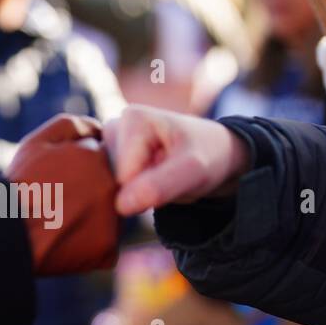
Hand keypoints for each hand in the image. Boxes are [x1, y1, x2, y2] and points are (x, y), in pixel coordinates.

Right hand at [5, 114, 118, 275]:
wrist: (6, 234)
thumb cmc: (19, 186)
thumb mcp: (38, 142)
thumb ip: (74, 126)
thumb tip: (101, 128)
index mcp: (98, 157)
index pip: (103, 156)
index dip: (79, 166)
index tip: (62, 178)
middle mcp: (112, 187)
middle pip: (110, 184)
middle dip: (90, 189)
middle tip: (60, 200)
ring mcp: (114, 220)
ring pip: (110, 213)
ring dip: (94, 214)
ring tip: (62, 219)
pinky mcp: (108, 249)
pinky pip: (106, 242)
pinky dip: (91, 242)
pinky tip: (67, 238)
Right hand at [103, 105, 248, 215]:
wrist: (215, 153)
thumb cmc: (207, 155)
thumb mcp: (194, 171)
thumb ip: (159, 187)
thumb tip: (121, 205)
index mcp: (132, 118)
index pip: (124, 177)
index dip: (149, 186)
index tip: (173, 171)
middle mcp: (114, 126)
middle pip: (113, 181)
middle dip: (141, 188)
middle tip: (167, 174)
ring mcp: (110, 143)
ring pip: (111, 187)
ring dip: (137, 191)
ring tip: (160, 174)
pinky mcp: (110, 158)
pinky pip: (113, 189)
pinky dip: (133, 193)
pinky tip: (149, 177)